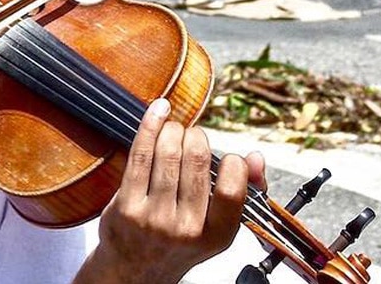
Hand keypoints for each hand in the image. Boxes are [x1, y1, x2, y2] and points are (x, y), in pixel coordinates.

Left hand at [80, 98, 265, 283]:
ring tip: (174, 129)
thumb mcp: (217, 227)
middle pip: (197, 161)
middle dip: (197, 137)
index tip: (224, 156)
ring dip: (173, 130)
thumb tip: (255, 158)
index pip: (232, 189)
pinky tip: (158, 112)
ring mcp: (153, 217)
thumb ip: (242, 191)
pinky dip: (150, 127)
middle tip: (192, 136)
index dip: (232, 162)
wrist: (134, 268)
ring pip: (168, 153)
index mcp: (216, 236)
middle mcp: (185, 229)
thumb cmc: (179, 240)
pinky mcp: (126, 205)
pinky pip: (140, 154)